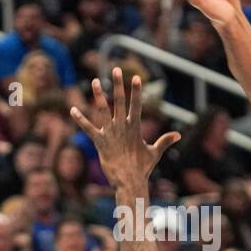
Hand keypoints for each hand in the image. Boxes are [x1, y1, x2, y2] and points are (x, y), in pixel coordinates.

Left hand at [70, 68, 179, 191]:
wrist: (129, 181)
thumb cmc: (142, 168)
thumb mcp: (154, 153)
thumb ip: (164, 141)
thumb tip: (178, 135)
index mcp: (135, 128)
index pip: (137, 105)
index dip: (136, 91)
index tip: (135, 77)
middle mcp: (122, 127)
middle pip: (120, 102)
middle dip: (118, 85)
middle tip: (116, 69)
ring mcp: (110, 134)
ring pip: (103, 110)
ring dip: (99, 95)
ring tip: (95, 81)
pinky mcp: (100, 142)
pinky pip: (88, 129)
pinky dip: (80, 120)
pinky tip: (72, 110)